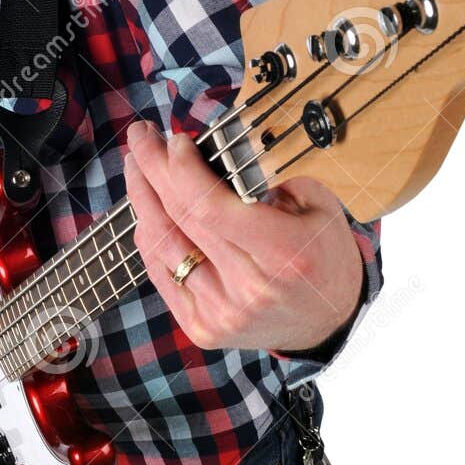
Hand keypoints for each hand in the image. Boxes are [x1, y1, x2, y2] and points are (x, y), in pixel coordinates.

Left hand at [123, 121, 363, 353]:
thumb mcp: (318, 206)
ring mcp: (221, 313)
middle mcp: (248, 288)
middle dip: (153, 170)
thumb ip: (269, 181)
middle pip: (181, 219)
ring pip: (162, 246)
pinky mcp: (202, 327)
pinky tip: (146, 208)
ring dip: (142, 199)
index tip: (174, 140)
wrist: (328, 322)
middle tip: (142, 137)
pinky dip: (149, 237)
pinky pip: (161, 274)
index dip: (182, 169)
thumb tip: (209, 157)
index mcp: (282, 253)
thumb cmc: (323, 255)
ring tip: (136, 166)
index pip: (210, 207)